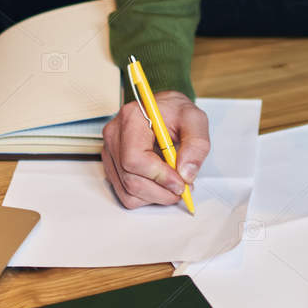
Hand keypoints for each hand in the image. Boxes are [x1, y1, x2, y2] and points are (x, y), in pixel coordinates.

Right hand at [100, 90, 209, 208]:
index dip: (159, 176)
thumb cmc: (176, 113)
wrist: (164, 111)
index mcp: (131, 118)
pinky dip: (146, 197)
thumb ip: (197, 144)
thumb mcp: (195, 119)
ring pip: (128, 192)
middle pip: (130, 179)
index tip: (180, 182)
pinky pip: (125, 194)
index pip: (134, 158)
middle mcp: (115, 135)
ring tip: (174, 184)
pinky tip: (160, 184)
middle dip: (161, 191)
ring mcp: (110, 152)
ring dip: (156, 196)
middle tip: (183, 188)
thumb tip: (186, 173)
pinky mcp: (112, 165)